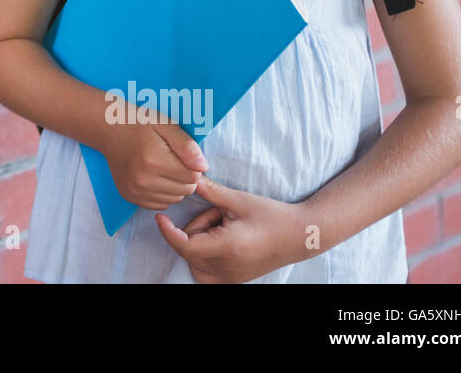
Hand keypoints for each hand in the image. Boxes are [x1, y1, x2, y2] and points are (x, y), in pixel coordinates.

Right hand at [103, 105, 209, 209]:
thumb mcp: (166, 126)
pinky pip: (161, 204)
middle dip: (186, 176)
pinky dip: (163, 193)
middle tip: (172, 159)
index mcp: (154, 160)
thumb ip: (187, 146)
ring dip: (175, 186)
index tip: (181, 153)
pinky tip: (154, 177)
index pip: (194, 176)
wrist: (109, 130)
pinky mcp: (130, 197)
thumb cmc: (141, 124)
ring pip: (175, 199)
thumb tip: (204, 167)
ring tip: (163, 167)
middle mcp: (143, 180)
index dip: (192, 164)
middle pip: (186, 190)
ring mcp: (135, 191)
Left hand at [154, 175, 311, 282]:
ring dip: (198, 245)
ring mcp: (232, 278)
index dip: (168, 231)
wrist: (300, 235)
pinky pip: (208, 273)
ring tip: (220, 226)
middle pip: (189, 251)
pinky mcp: (236, 280)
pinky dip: (204, 258)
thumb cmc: (272, 215)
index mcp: (226, 248)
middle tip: (215, 213)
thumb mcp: (238, 199)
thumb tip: (188, 179)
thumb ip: (210, 191)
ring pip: (196, 264)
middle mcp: (227, 268)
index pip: (184, 245)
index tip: (160, 218)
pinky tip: (219, 239)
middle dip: (193, 230)